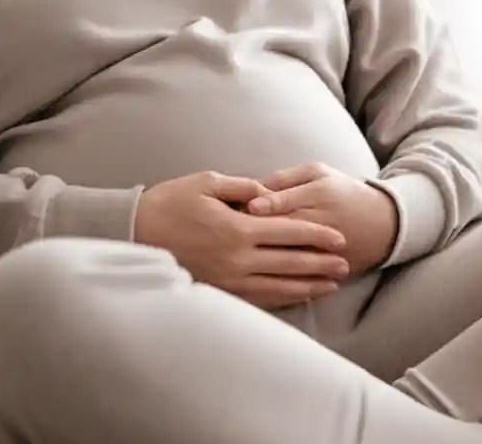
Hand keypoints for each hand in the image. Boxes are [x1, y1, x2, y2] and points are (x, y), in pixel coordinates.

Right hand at [135, 171, 350, 309]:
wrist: (135, 233)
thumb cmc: (171, 202)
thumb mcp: (208, 182)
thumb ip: (244, 187)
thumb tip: (270, 193)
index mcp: (238, 228)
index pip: (289, 233)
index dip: (318, 236)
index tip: (340, 238)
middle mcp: (238, 258)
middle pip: (290, 263)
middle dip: (321, 264)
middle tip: (346, 265)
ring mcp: (229, 279)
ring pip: (278, 286)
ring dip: (307, 286)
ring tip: (330, 285)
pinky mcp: (218, 291)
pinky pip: (257, 299)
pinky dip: (281, 299)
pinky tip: (296, 297)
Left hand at [247, 163, 398, 276]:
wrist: (383, 223)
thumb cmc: (343, 191)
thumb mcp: (319, 173)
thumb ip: (286, 178)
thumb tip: (254, 189)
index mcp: (319, 194)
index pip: (284, 201)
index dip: (261, 206)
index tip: (242, 209)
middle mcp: (322, 221)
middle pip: (283, 229)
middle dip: (256, 233)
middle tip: (231, 235)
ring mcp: (327, 248)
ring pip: (291, 255)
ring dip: (266, 258)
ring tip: (241, 257)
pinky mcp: (331, 268)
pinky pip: (303, 275)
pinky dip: (281, 278)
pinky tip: (260, 278)